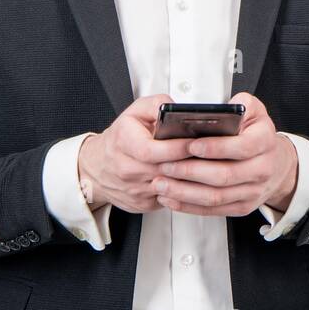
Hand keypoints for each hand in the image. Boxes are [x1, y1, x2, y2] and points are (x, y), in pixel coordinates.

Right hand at [78, 94, 196, 213]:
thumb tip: (177, 108)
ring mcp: (135, 190)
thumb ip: (157, 105)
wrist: (97, 166)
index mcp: (124, 143)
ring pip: (171, 187)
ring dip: (190, 179)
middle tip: (211, 154)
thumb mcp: (134, 112)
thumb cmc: (121, 137)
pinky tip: (195, 181)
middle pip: (165, 170)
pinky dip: (184, 190)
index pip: (152, 151)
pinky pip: (169, 199)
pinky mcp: (143, 204)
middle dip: (190, 162)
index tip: (196, 142)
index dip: (176, 147)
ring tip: (207, 167)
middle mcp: (127, 170)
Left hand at [150, 92, 298, 216]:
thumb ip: (240, 103)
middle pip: (224, 175)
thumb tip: (220, 108)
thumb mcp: (255, 111)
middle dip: (190, 171)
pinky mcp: (242, 207)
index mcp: (265, 141)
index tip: (190, 145)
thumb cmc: (258, 134)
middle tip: (165, 165)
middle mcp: (262, 169)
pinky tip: (171, 198)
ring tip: (161, 183)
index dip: (215, 147)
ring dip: (184, 192)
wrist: (277, 164)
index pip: (242, 146)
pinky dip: (189, 206)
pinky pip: (213, 210)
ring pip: (215, 197)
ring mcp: (253, 191)